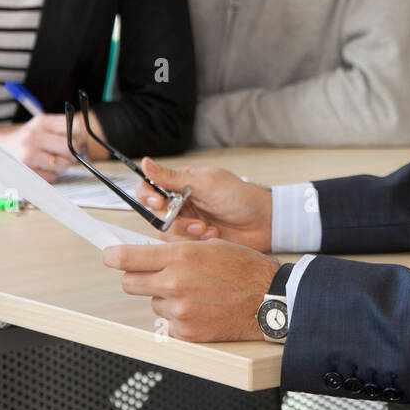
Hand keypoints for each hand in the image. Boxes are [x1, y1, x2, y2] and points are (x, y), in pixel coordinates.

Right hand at [0, 114, 88, 183]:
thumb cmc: (21, 143)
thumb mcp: (38, 129)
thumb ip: (60, 132)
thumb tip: (84, 146)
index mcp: (41, 122)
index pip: (74, 128)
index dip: (80, 139)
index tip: (79, 145)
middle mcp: (34, 136)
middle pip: (70, 148)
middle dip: (71, 155)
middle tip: (64, 157)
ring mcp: (29, 154)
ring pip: (62, 164)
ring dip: (59, 168)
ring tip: (47, 163)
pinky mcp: (25, 171)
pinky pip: (51, 178)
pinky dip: (50, 177)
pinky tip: (39, 171)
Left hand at [103, 240, 279, 341]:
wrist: (268, 299)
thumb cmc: (242, 268)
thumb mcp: (208, 246)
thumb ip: (174, 249)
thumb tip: (148, 252)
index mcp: (180, 257)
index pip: (128, 258)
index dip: (113, 256)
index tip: (108, 255)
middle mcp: (175, 283)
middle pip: (129, 283)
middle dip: (137, 277)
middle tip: (152, 274)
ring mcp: (179, 310)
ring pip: (153, 302)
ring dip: (164, 297)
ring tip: (193, 291)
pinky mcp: (186, 331)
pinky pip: (168, 321)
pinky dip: (179, 316)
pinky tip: (200, 308)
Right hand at [134, 158, 271, 250]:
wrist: (263, 223)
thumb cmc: (239, 197)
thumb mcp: (205, 184)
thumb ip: (173, 178)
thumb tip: (146, 162)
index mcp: (181, 183)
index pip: (150, 187)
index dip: (148, 195)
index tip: (158, 202)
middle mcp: (180, 203)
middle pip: (156, 214)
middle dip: (173, 220)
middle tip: (192, 222)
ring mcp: (186, 223)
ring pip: (167, 233)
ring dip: (187, 233)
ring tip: (207, 229)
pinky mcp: (194, 241)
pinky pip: (180, 246)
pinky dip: (197, 242)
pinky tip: (214, 237)